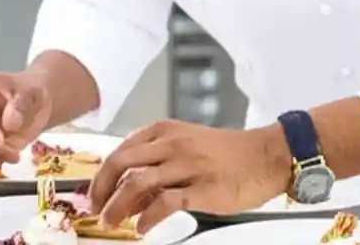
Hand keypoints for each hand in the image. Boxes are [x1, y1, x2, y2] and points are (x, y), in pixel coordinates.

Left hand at [88, 121, 289, 233]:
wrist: (266, 156)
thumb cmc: (227, 154)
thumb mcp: (186, 149)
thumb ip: (156, 169)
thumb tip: (128, 200)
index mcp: (165, 131)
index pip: (119, 150)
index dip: (100, 175)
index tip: (93, 195)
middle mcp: (172, 144)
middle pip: (121, 163)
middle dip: (101, 190)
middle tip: (95, 210)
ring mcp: (187, 165)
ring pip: (138, 182)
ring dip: (118, 206)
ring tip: (111, 223)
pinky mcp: (203, 187)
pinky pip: (166, 202)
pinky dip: (148, 217)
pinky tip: (142, 228)